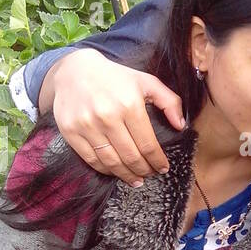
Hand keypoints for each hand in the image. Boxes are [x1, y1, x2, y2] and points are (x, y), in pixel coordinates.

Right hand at [48, 49, 185, 183]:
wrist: (74, 70)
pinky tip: (115, 171)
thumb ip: (169, 101)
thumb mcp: (146, 81)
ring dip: (126, 175)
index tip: (163, 168)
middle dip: (144, 170)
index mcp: (129, 104)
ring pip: (111, 162)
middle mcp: (107, 116)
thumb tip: (180, 125)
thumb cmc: (115, 77)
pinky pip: (91, 159)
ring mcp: (87, 125)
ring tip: (135, 179)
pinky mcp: (70, 131)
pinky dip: (105, 169)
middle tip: (150, 174)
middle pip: (131, 156)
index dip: (157, 161)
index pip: (148, 144)